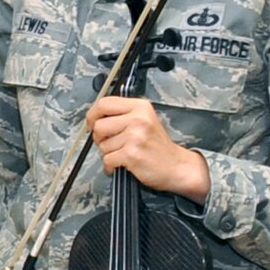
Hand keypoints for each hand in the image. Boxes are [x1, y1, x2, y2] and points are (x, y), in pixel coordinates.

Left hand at [86, 96, 206, 199]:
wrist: (176, 166)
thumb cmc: (158, 146)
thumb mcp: (144, 120)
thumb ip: (122, 114)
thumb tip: (95, 117)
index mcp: (140, 107)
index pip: (104, 103)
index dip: (93, 114)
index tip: (92, 123)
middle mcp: (138, 119)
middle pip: (99, 125)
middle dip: (100, 138)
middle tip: (111, 143)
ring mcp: (135, 137)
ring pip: (102, 145)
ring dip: (109, 153)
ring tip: (124, 153)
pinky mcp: (132, 154)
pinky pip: (107, 159)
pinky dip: (111, 166)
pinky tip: (122, 164)